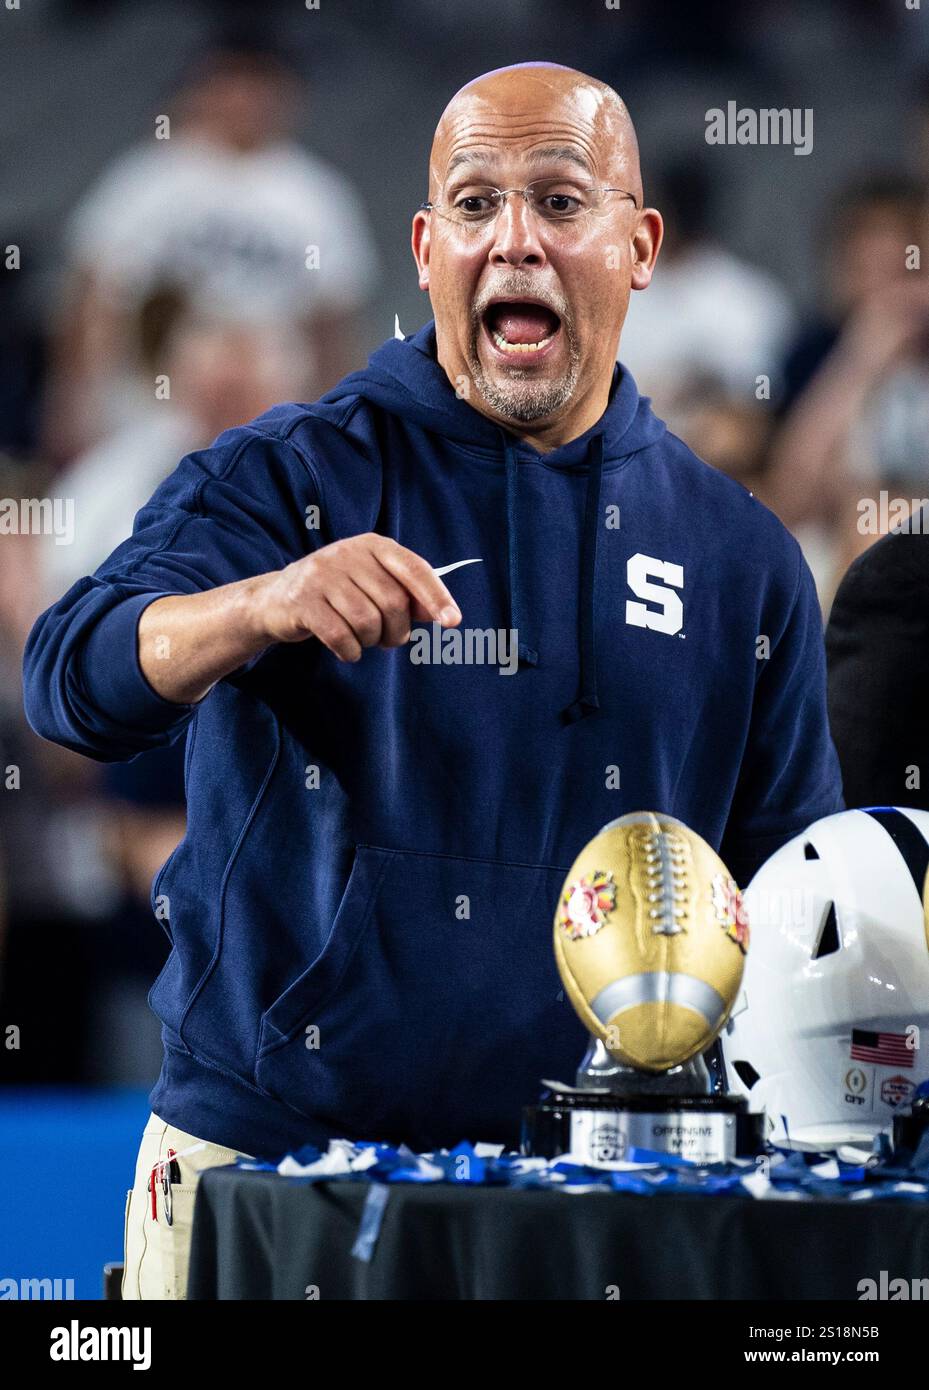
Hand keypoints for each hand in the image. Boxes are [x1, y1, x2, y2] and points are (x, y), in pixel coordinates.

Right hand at [255, 533, 461, 660]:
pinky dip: (350, 651)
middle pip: (393, 603)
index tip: (453, 622)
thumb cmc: (338, 594)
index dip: (436, 596)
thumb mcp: (373, 585)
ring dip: (371, 642)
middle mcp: (347, 553)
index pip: (413, 568)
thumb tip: (441, 614)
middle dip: (397, 632)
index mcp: (372, 545)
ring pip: (367, 622)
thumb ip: (407, 595)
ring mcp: (321, 575)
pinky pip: (341, 637)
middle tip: (388, 640)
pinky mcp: (302, 601)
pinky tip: (347, 649)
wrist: (278, 599)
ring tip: (363, 640)